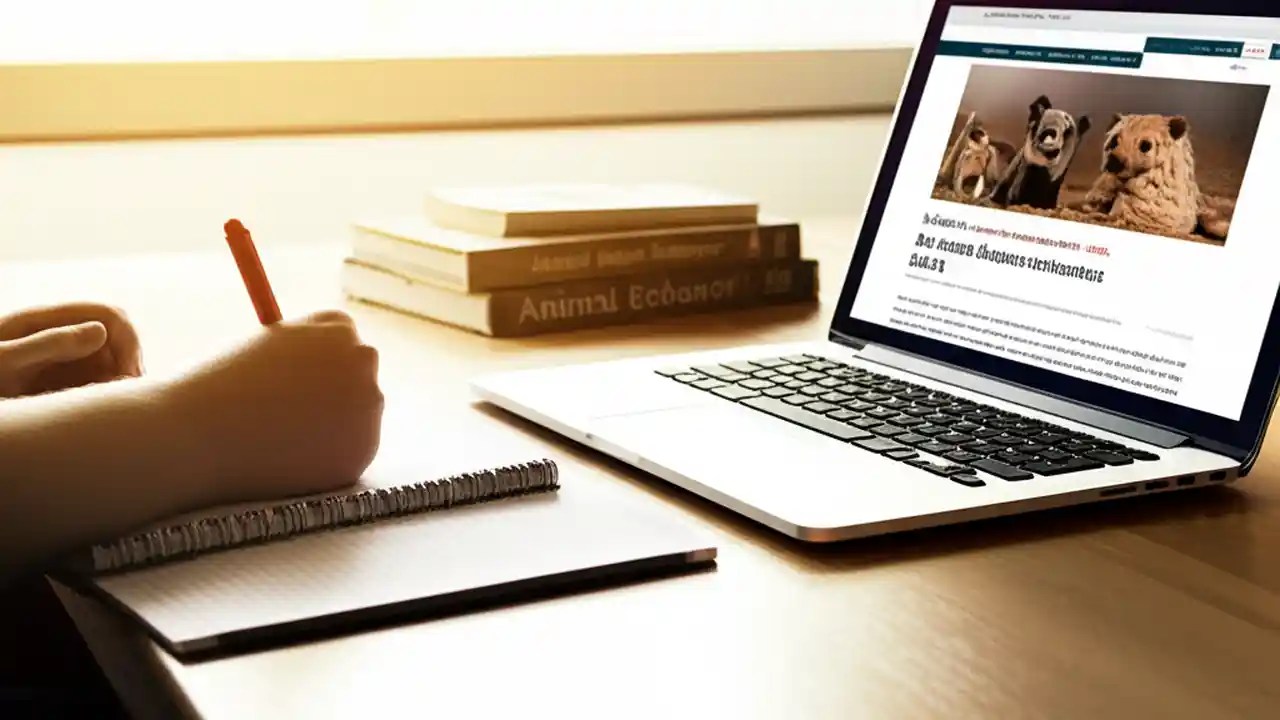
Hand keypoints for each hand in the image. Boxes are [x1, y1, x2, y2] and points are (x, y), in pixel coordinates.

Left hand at [0, 303, 143, 397]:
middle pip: (115, 339)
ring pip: (108, 364)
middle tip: (125, 401)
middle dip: (128, 366)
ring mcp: (55, 360)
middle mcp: (55, 335)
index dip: (129, 342)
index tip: (128, 378)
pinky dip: (103, 397)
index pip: (110, 315)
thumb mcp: (5, 361)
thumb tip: (102, 331)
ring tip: (111, 411)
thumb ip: (50, 343)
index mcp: (44, 320)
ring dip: (118, 384)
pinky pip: (92, 384)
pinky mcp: (52, 384)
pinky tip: (96, 415)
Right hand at [165, 310, 383, 504]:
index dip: (318, 355)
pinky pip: (351, 452)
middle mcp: (363, 361)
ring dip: (332, 423)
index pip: (343, 335)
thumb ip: (301, 353)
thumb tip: (325, 371)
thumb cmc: (217, 387)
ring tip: (277, 434)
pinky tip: (289, 458)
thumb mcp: (262, 347)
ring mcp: (369, 407)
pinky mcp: (362, 452)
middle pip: (362, 369)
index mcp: (336, 327)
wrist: (197, 434)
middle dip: (337, 386)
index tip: (298, 372)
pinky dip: (326, 458)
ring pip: (359, 414)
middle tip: (296, 408)